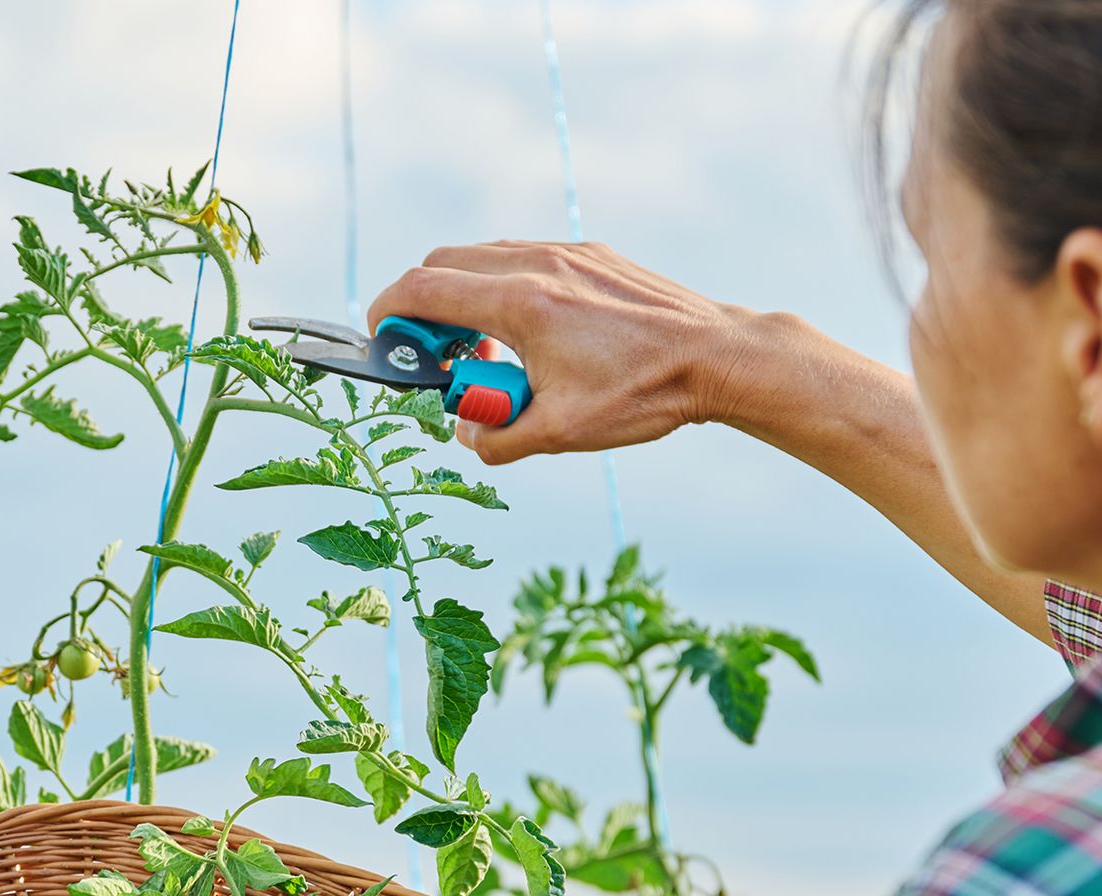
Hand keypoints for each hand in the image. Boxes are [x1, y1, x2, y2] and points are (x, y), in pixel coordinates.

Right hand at [367, 240, 763, 464]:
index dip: (388, 314)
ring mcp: (566, 252)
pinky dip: (504, 290)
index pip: (422, 289)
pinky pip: (524, 259)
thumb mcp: (560, 433)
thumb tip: (467, 433)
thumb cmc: (643, 395)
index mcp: (522, 302)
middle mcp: (538, 263)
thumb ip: (496, 437)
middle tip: (436, 357)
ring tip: (487, 352)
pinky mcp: (591, 255)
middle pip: (444, 264)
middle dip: (423, 308)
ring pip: (483, 258)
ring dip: (465, 299)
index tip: (385, 343)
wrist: (717, 357)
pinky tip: (530, 336)